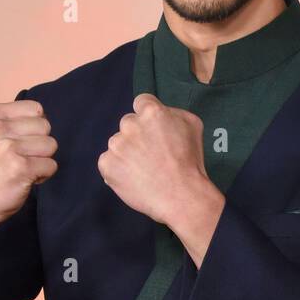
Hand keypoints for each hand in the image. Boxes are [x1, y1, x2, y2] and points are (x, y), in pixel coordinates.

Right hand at [0, 98, 57, 275]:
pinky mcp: (19, 167)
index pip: (35, 109)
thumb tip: (43, 116)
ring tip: (21, 168)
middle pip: (45, 126)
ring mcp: (6, 147)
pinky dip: (43, 176)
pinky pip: (51, 165)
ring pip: (51, 145)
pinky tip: (24, 179)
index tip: (17, 142)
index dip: (34, 128)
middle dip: (39, 144)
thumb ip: (14, 120)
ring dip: (41, 160)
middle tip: (19, 158)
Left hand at [97, 92, 218, 224]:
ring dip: (127, 153)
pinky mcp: (107, 164)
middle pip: (128, 123)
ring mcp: (116, 145)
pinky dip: (118, 170)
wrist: (181, 196)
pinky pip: (108, 162)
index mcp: (151, 112)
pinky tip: (134, 178)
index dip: (148, 117)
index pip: (142, 103)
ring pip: (118, 144)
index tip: (154, 131)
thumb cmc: (191, 162)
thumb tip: (164, 114)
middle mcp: (130, 124)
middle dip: (138, 135)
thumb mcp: (193, 126)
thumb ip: (174, 113)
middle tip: (152, 155)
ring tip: (145, 170)